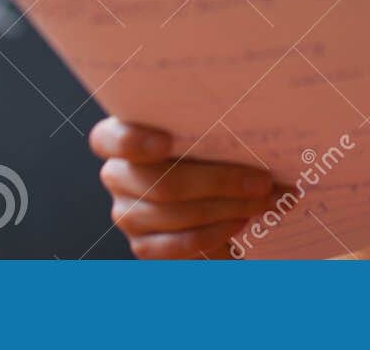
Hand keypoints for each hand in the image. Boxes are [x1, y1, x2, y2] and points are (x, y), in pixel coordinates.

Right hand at [90, 116, 290, 258]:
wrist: (214, 188)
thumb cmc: (210, 145)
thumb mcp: (208, 128)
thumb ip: (215, 125)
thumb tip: (255, 133)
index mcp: (122, 135)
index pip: (107, 139)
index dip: (133, 142)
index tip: (168, 143)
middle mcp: (117, 175)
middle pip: (162, 183)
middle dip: (219, 183)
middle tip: (262, 181)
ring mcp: (127, 213)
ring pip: (174, 215)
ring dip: (226, 209)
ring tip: (261, 202)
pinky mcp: (144, 245)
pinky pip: (177, 246)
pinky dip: (215, 235)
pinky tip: (241, 223)